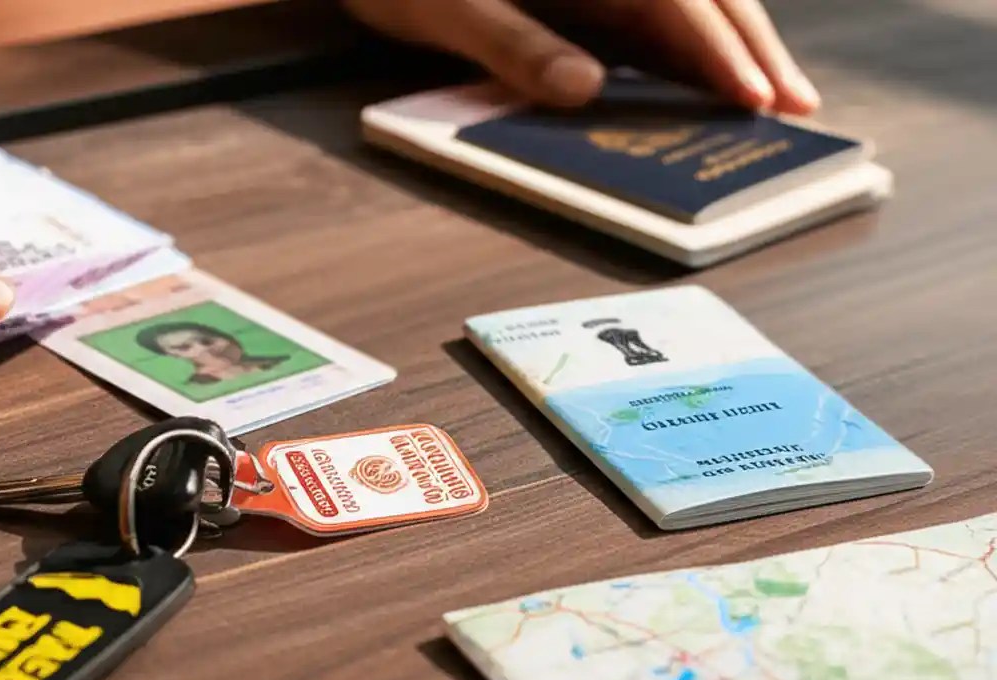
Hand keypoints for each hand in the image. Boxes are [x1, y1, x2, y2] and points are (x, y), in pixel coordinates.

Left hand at [343, 0, 819, 113]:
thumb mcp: (443, 7)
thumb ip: (510, 44)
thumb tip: (582, 90)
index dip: (720, 49)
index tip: (758, 95)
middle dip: (754, 47)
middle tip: (801, 104)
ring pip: (689, 0)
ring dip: (734, 45)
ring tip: (773, 94)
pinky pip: (650, 15)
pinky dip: (687, 46)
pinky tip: (704, 80)